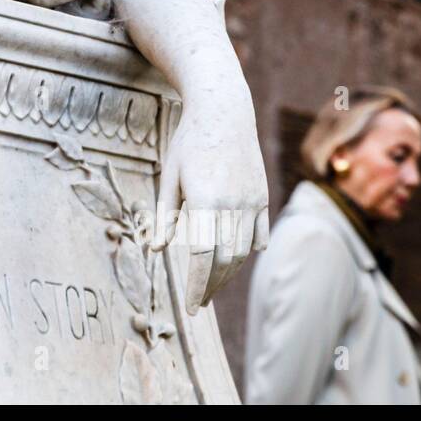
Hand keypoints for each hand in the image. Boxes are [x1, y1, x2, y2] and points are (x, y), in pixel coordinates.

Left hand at [151, 89, 268, 313]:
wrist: (224, 113)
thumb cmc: (189, 144)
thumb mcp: (170, 177)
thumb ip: (165, 216)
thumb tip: (157, 251)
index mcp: (206, 200)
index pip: (203, 257)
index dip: (197, 285)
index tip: (191, 307)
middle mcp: (233, 204)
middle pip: (224, 260)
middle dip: (211, 286)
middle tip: (199, 302)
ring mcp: (252, 201)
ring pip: (242, 251)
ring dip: (227, 273)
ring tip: (211, 284)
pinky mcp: (262, 197)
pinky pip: (259, 236)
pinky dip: (247, 252)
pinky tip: (233, 260)